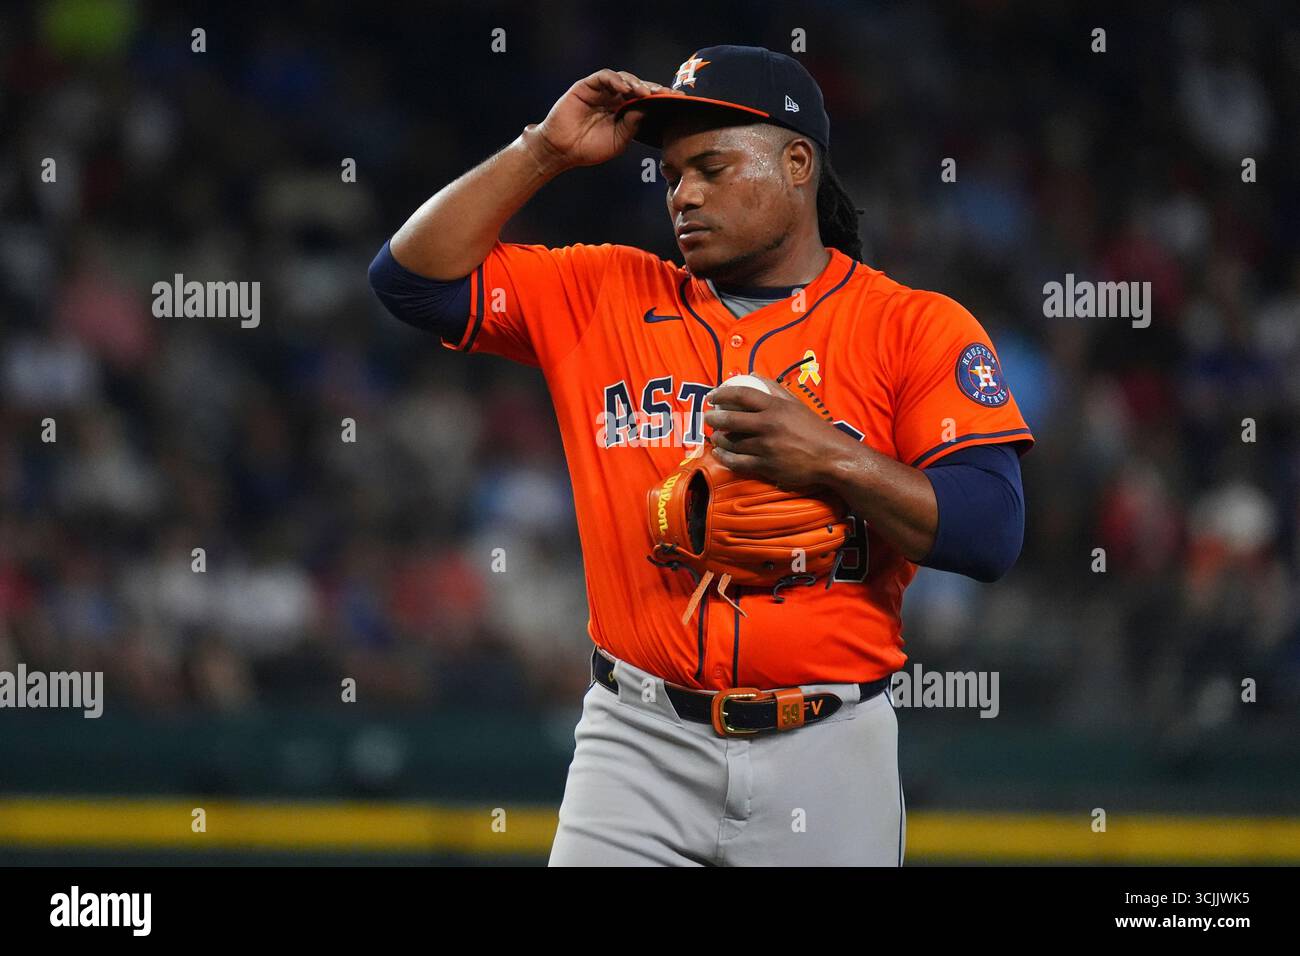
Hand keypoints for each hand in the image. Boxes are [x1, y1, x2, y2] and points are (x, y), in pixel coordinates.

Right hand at [527, 69, 678, 171]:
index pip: (645, 100)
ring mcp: (600, 91)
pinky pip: (605, 77)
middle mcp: (614, 98)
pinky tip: (626, 89)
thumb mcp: (618, 141)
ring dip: (636, 84)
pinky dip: (617, 80)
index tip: (677, 101)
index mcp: (623, 111)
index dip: (660, 99)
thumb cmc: (589, 148)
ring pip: (623, 78)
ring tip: (646, 93)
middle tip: (667, 93)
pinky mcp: (587, 86)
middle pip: (638, 86)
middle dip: (653, 89)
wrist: (562, 151)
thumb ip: (632, 125)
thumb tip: (648, 109)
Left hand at [702, 377, 859, 491]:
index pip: (741, 395)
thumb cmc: (813, 429)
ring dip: (718, 439)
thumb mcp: (796, 404)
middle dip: (713, 418)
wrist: (831, 457)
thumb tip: (752, 373)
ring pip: (731, 442)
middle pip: (730, 419)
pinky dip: (725, 457)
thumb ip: (774, 388)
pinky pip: (737, 462)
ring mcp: (766, 447)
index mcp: (776, 407)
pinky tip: (721, 454)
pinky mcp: (766, 466)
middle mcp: (768, 425)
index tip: (712, 396)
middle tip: (709, 417)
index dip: (722, 394)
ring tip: (715, 436)